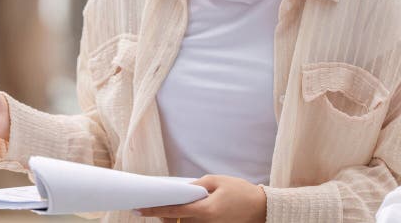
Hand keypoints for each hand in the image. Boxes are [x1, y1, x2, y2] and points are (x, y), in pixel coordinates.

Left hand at [134, 175, 266, 222]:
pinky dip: (184, 221)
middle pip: (174, 222)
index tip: (139, 209)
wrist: (261, 209)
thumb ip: (198, 185)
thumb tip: (182, 189)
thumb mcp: (219, 181)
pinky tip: (180, 213)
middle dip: (160, 215)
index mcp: (205, 210)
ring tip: (162, 211)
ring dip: (171, 220)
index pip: (173, 211)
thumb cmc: (241, 192)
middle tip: (147, 208)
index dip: (154, 210)